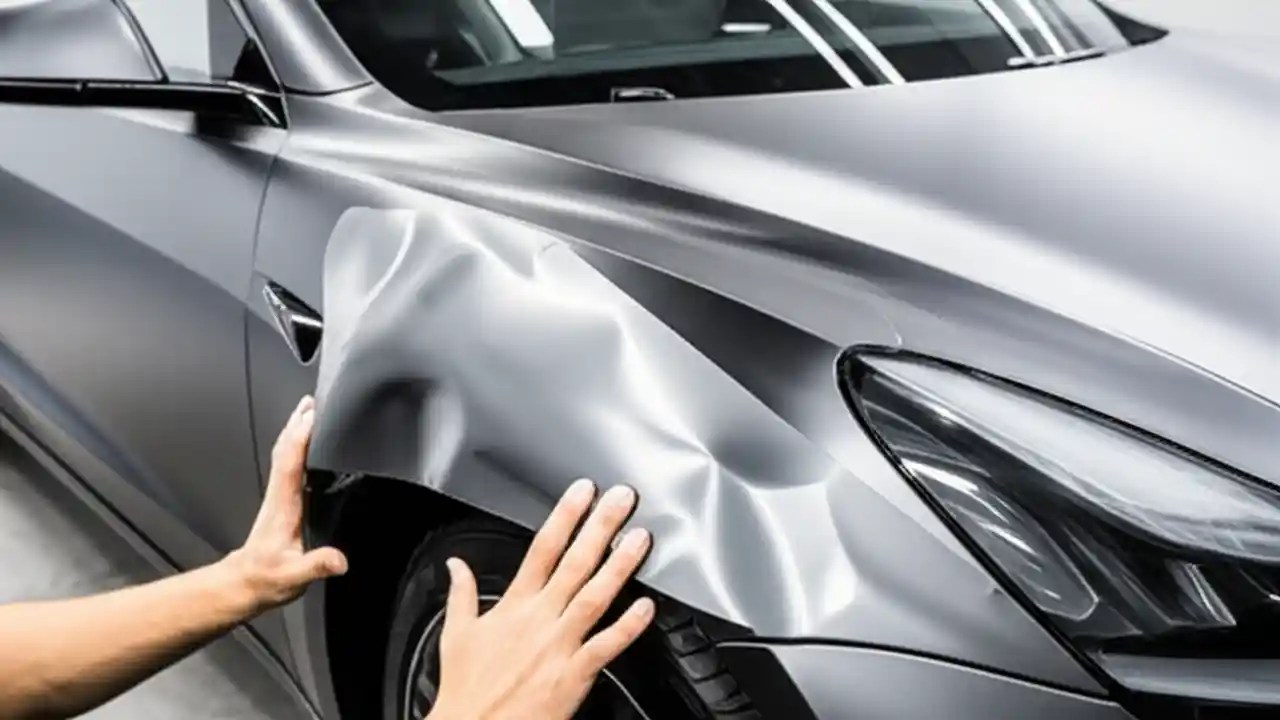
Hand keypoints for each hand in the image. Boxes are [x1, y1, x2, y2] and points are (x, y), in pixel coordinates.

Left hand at [221, 396, 347, 612]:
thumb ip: (316, 566)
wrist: (244, 585)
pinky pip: (288, 465)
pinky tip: (306, 445)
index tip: (313, 416)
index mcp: (284, 506)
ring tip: (308, 412)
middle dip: (297, 423)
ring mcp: (279, 497)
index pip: (290, 463)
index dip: (301, 437)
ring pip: (284, 454)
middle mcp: (279, 496)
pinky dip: (295, 447)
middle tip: (311, 401)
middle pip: (285, 450)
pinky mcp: (282, 502)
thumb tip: (339, 559)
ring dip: (294, 430)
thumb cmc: (267, 579)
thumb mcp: (292, 576)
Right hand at [429, 481, 653, 719]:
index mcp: (513, 605)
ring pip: (595, 596)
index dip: (564, 516)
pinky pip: (606, 645)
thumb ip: (461, 594)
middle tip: (622, 500)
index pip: (542, 549)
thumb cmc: (465, 689)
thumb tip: (455, 565)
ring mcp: (558, 645)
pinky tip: (647, 606)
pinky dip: (628, 626)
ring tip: (640, 538)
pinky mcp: (573, 675)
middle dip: (600, 526)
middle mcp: (539, 619)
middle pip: (574, 562)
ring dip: (620, 565)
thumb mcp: (455, 634)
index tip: (582, 492)